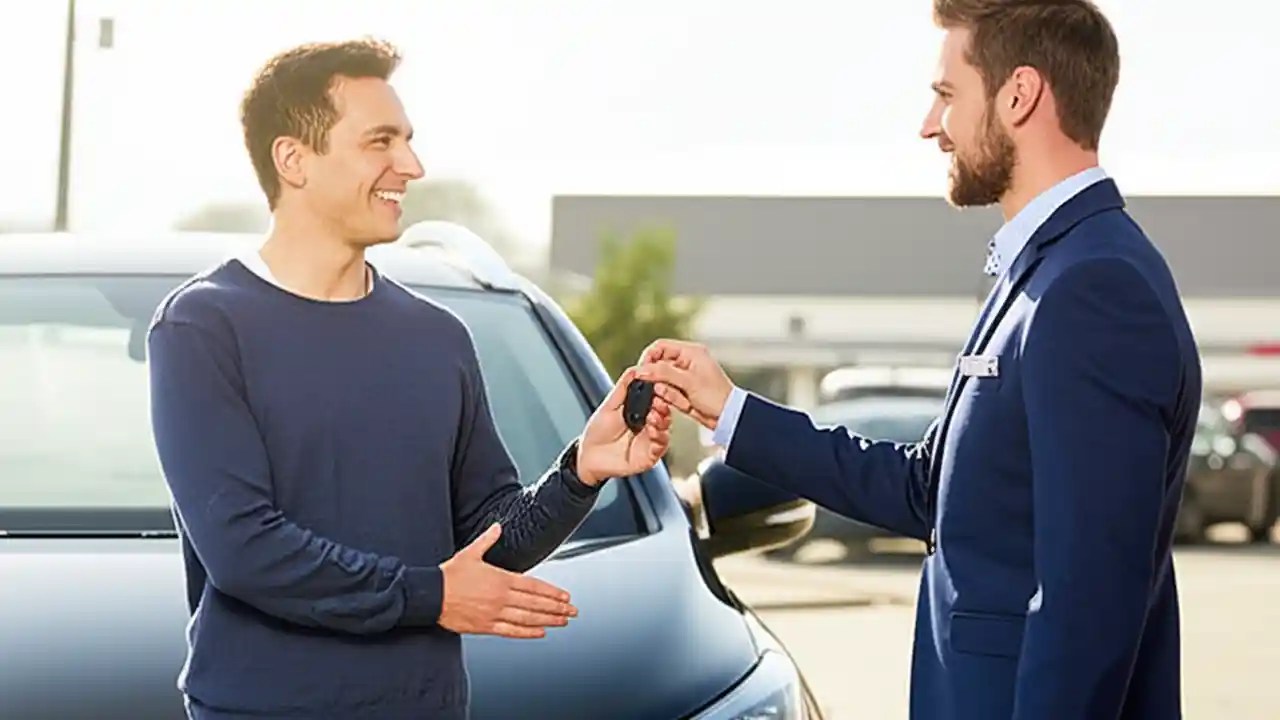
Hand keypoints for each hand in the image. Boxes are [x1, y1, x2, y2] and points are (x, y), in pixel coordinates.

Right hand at [438, 523, 576, 638]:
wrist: (430, 595)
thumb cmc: (449, 575)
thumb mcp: (470, 553)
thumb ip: (487, 540)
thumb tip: (497, 527)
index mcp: (500, 579)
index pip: (533, 586)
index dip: (552, 592)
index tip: (565, 596)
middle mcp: (501, 597)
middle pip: (535, 603)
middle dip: (557, 608)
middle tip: (572, 611)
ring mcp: (494, 613)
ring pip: (527, 618)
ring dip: (548, 620)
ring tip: (562, 622)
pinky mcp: (485, 627)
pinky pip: (511, 632)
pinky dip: (528, 633)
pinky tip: (540, 633)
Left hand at [575, 366, 673, 485]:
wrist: (588, 456)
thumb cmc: (598, 432)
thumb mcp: (609, 406)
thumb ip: (623, 389)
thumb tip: (635, 369)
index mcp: (641, 411)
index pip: (657, 399)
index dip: (660, 392)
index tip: (658, 384)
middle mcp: (649, 425)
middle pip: (665, 414)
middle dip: (663, 406)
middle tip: (658, 401)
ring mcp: (650, 441)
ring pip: (665, 430)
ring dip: (662, 422)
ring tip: (653, 416)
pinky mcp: (649, 456)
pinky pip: (660, 447)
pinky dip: (659, 438)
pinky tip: (652, 432)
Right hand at [636, 339, 732, 430]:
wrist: (728, 417)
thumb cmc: (716, 396)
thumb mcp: (688, 381)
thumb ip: (663, 373)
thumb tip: (642, 369)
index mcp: (691, 352)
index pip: (660, 347)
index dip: (649, 358)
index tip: (642, 372)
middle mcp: (686, 362)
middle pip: (658, 366)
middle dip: (660, 381)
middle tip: (664, 390)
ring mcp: (684, 377)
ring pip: (661, 382)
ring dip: (668, 393)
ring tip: (683, 399)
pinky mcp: (682, 391)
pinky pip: (667, 393)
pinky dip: (673, 400)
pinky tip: (686, 404)